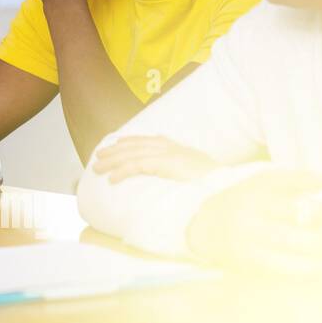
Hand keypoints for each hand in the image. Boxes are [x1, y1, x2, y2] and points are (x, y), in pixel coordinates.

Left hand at [92, 136, 219, 182]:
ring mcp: (165, 154)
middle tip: (98, 156)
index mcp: (174, 146)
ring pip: (130, 156)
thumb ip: (181, 165)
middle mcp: (167, 146)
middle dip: (114, 151)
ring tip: (97, 168)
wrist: (224, 183)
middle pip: (133, 146)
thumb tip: (173, 171)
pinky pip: (135, 167)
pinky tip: (111, 179)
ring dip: (112, 162)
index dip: (130, 141)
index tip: (117, 143)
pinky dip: (121, 172)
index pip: (147, 140)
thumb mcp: (196, 168)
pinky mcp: (162, 164)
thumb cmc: (213, 180)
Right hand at [188, 169, 321, 278]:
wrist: (200, 228)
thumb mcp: (258, 183)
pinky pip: (286, 273)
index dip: (319, 209)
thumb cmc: (239, 201)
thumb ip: (292, 179)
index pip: (289, 202)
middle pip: (293, 233)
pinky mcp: (250, 268)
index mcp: (252, 197)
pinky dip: (311, 274)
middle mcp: (249, 223)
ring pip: (292, 258)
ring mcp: (249, 249)